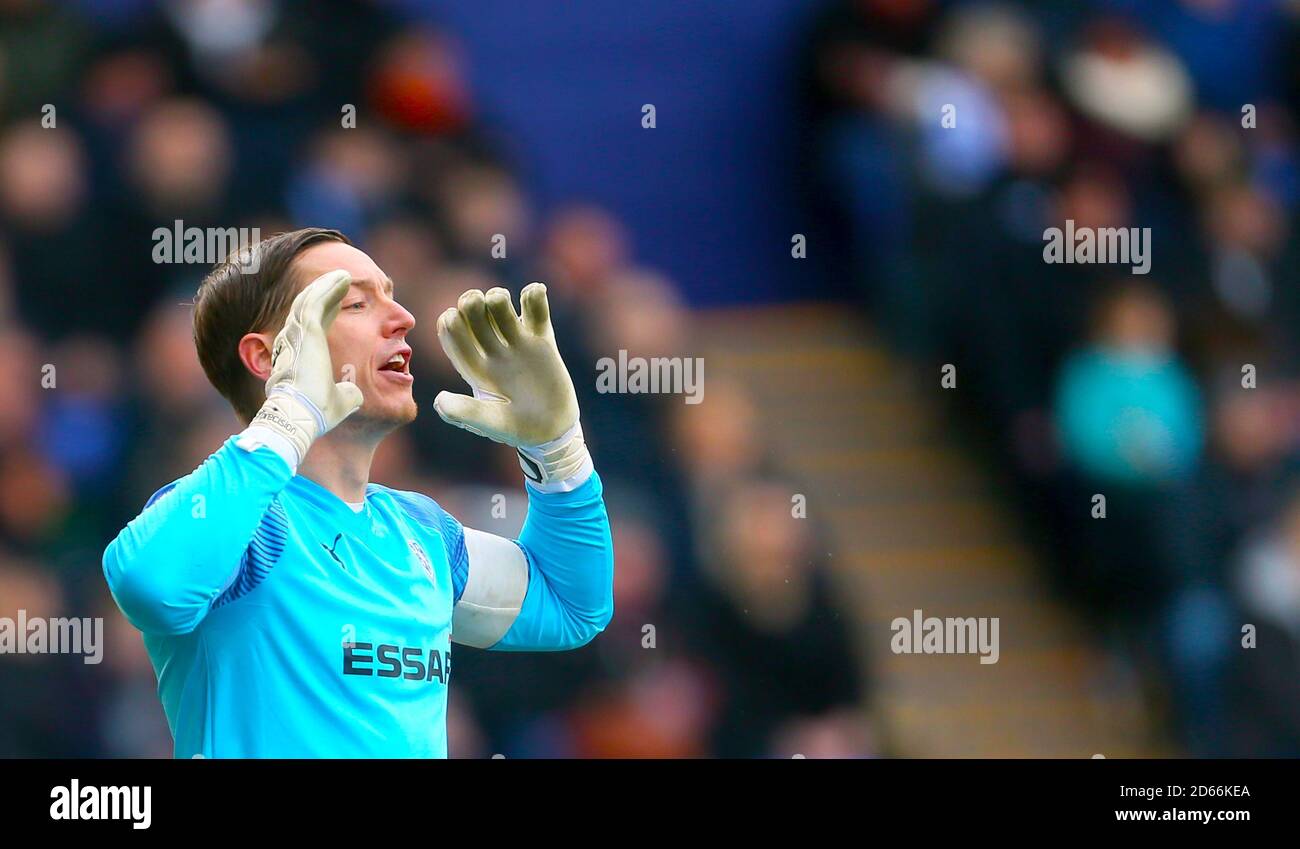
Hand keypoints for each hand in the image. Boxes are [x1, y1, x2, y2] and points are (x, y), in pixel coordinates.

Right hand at [250, 269, 363, 463]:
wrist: (301, 415)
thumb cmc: (316, 413)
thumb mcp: (337, 400)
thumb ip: (345, 393)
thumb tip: (354, 394)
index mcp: (300, 355)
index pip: (315, 327)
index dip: (328, 313)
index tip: (339, 303)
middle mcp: (293, 341)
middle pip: (311, 309)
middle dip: (325, 294)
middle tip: (341, 281)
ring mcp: (296, 333)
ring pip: (311, 300)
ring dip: (327, 286)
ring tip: (342, 274)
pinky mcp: (305, 328)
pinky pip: (317, 299)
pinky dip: (329, 286)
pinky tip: (343, 275)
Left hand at [435, 283, 590, 486]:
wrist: (552, 431)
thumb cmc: (517, 429)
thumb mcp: (490, 424)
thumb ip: (465, 413)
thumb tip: (439, 400)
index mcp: (473, 366)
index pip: (452, 334)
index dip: (450, 322)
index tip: (454, 320)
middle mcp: (491, 351)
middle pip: (473, 313)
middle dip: (471, 302)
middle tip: (477, 303)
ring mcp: (516, 343)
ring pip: (500, 307)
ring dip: (497, 297)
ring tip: (501, 300)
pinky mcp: (542, 341)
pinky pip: (536, 311)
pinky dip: (535, 295)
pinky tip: (534, 292)